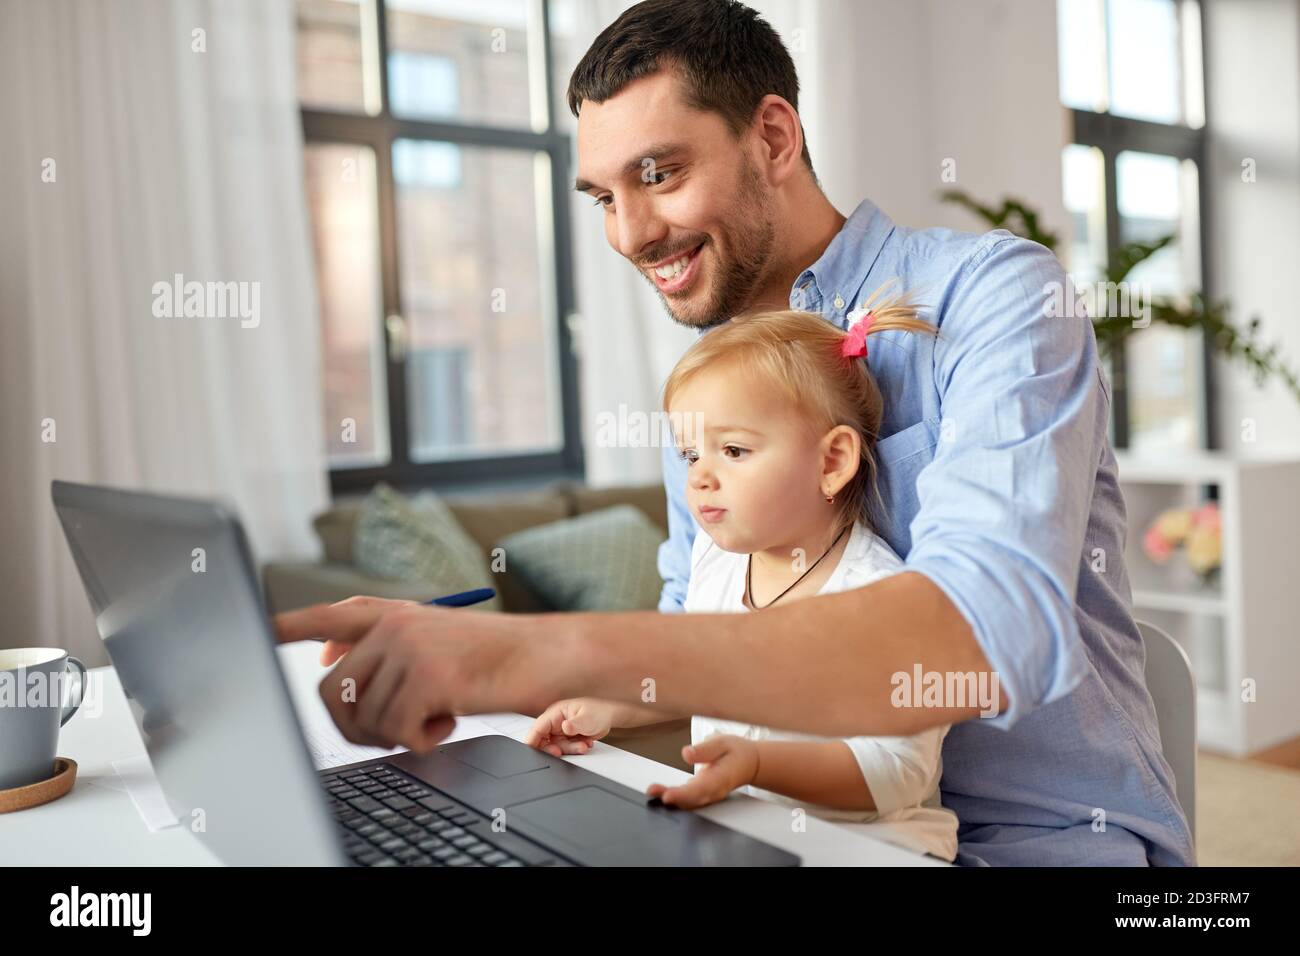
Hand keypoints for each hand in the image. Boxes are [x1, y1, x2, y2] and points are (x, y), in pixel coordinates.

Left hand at [273, 596, 552, 752]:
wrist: (543, 657)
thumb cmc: (488, 656)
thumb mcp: (429, 638)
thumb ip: (377, 643)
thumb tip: (320, 658)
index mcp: (389, 614)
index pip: (324, 619)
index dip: (286, 627)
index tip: (258, 629)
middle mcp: (392, 624)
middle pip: (331, 693)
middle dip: (357, 725)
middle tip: (398, 728)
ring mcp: (409, 646)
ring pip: (363, 718)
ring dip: (397, 733)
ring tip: (435, 716)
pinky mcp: (428, 675)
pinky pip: (397, 730)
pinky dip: (422, 740)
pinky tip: (449, 721)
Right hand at [524, 698, 616, 756]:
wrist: (610, 717)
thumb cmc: (599, 712)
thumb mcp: (587, 719)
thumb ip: (575, 724)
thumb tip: (564, 727)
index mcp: (556, 712)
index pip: (538, 728)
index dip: (534, 741)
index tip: (536, 752)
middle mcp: (556, 721)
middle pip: (544, 740)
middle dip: (557, 748)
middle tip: (565, 751)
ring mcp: (560, 730)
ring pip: (556, 747)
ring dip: (570, 749)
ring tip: (584, 744)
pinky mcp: (566, 738)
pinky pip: (565, 749)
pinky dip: (574, 749)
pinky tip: (585, 742)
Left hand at [646, 734, 758, 809]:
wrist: (749, 763)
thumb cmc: (736, 752)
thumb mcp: (723, 743)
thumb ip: (705, 749)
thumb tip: (686, 754)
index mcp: (720, 779)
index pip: (701, 789)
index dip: (683, 794)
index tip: (668, 795)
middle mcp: (713, 791)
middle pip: (691, 800)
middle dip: (672, 797)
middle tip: (652, 791)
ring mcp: (708, 795)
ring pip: (688, 802)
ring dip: (669, 798)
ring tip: (652, 790)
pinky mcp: (701, 794)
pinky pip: (687, 799)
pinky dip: (673, 797)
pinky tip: (659, 792)